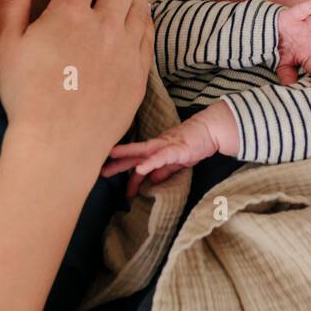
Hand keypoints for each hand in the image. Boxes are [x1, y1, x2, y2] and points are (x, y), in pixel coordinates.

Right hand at [0, 0, 153, 171]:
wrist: (59, 144)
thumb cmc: (26, 95)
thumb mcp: (8, 44)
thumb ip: (12, 0)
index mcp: (70, 12)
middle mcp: (105, 24)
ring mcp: (127, 49)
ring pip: (140, 5)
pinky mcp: (139, 73)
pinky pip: (148, 35)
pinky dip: (147, 17)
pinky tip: (145, 14)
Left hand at [101, 107, 227, 198]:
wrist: (210, 130)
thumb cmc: (194, 144)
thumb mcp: (176, 162)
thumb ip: (164, 169)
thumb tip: (152, 180)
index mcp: (156, 149)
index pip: (136, 160)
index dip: (123, 169)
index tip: (110, 178)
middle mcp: (157, 145)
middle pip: (133, 154)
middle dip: (117, 162)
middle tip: (100, 170)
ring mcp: (166, 145)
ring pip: (143, 150)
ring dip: (127, 154)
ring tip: (112, 158)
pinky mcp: (177, 149)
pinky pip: (161, 157)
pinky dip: (150, 162)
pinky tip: (140, 168)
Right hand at [275, 0, 310, 85]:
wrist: (261, 31)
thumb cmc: (275, 48)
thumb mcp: (281, 65)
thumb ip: (288, 76)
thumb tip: (291, 90)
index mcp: (306, 54)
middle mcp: (308, 40)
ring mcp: (302, 27)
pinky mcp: (291, 16)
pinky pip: (302, 10)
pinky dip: (310, 6)